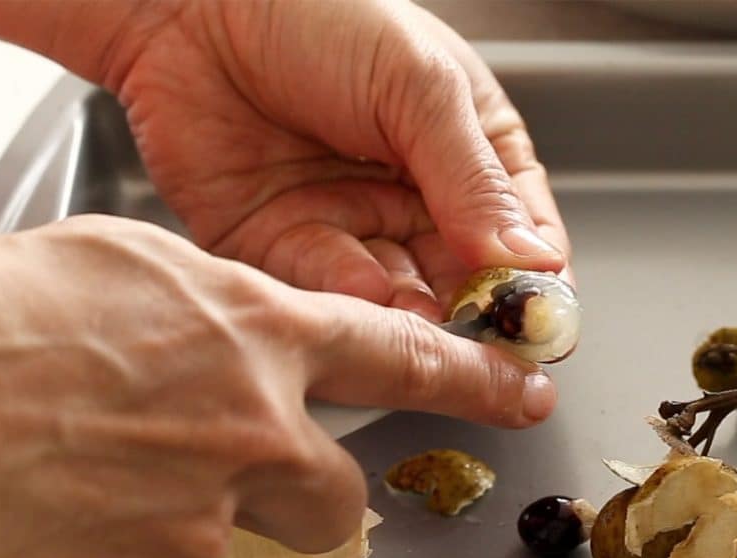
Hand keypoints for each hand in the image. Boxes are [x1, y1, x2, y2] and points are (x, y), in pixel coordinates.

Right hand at [0, 216, 556, 557]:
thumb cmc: (1, 315)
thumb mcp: (133, 267)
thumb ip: (217, 309)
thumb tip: (240, 335)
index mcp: (255, 337)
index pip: (398, 356)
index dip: (468, 376)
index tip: (516, 394)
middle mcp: (250, 432)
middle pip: (335, 494)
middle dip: (302, 490)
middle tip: (233, 470)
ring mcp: (200, 518)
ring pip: (234, 537)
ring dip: (187, 515)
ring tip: (102, 468)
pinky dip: (122, 551)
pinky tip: (69, 507)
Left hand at [108, 0, 571, 320]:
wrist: (192, 7)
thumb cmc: (317, 16)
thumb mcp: (419, 88)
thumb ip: (473, 181)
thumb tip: (530, 261)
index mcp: (467, 150)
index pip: (521, 232)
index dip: (537, 280)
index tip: (544, 320)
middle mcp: (416, 197)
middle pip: (464, 279)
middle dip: (475, 313)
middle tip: (486, 345)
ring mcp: (353, 224)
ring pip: (400, 296)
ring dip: (415, 318)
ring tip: (428, 327)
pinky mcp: (288, 247)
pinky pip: (328, 288)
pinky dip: (350, 300)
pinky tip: (368, 297)